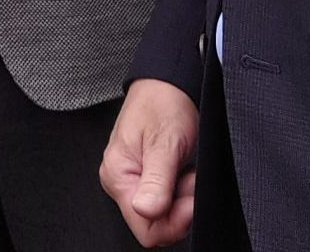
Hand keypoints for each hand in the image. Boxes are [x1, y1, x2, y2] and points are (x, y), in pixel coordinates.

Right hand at [100, 79, 199, 246]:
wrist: (168, 79)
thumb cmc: (164, 101)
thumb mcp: (165, 141)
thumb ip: (156, 180)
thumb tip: (146, 211)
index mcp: (117, 175)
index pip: (145, 229)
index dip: (174, 221)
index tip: (192, 199)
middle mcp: (120, 180)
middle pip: (154, 224)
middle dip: (180, 209)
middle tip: (190, 179)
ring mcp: (133, 179)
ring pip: (162, 214)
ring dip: (182, 200)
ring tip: (187, 171)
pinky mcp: (145, 176)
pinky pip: (165, 201)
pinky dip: (180, 193)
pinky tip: (184, 173)